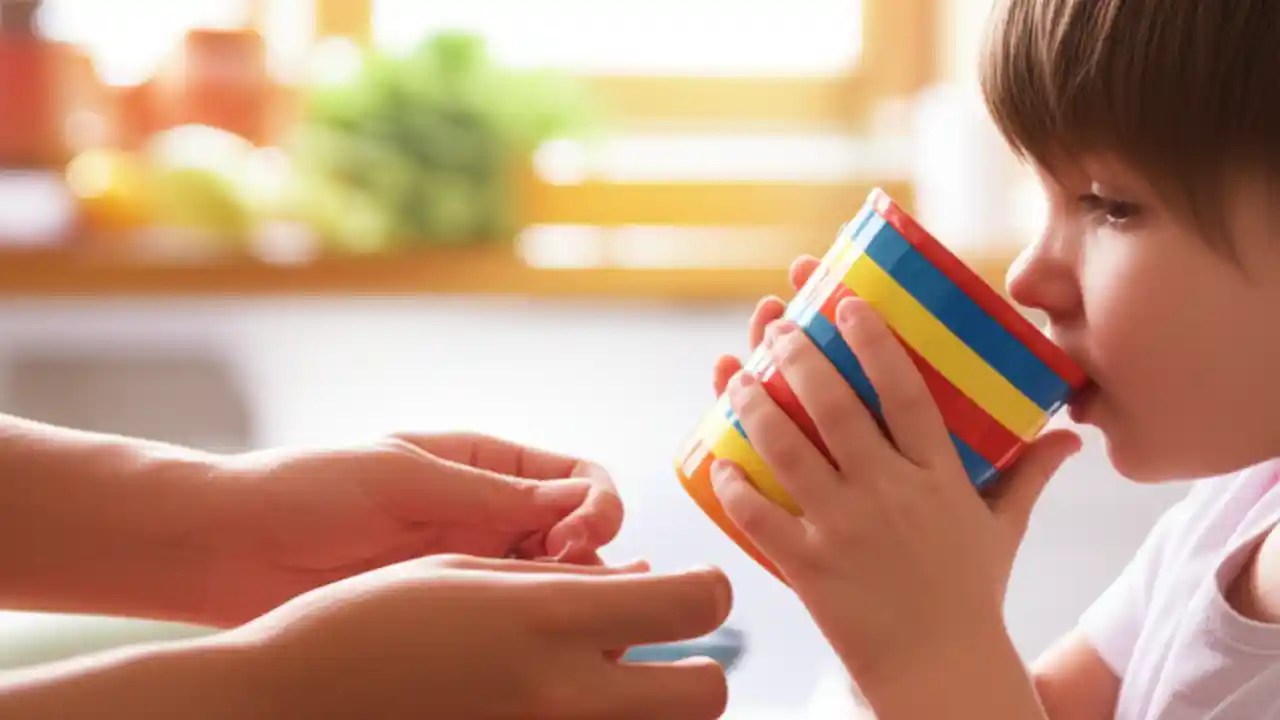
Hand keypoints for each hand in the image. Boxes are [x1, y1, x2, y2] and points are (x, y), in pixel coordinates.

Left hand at [204, 433, 622, 624]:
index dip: (595, 505)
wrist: (227, 547)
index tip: (578, 536)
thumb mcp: (402, 476)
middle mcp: (486, 515)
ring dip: (566, 596)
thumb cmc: (304, 490)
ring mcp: (468, 568)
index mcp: (482, 465)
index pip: (576, 478)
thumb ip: (489, 492)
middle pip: (578, 536)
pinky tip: (519, 643)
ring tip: (548, 617)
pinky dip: (527, 628)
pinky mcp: (444, 613)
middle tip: (562, 577)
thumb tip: (579, 498)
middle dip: (590, 555)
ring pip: (551, 585)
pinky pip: (505, 621)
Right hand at [234, 555, 731, 719]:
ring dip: (647, 707)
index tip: (690, 587)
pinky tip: (545, 707)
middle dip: (701, 672)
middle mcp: (561, 693)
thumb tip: (636, 579)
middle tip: (667, 656)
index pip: (696, 602)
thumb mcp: (462, 574)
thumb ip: (557, 580)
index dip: (707, 587)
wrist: (282, 707)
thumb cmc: (361, 622)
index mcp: (547, 618)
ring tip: (600, 682)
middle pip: (706, 697)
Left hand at [708, 259, 1080, 682]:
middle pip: (836, 408)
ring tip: (735, 376)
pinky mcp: (810, 569)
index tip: (846, 303)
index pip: (905, 393)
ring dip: (756, 407)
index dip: (873, 342)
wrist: (942, 672)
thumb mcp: (1004, 530)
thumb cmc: (971, 595)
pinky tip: (719, 461)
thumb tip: (1069, 437)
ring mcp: (845, 531)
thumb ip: (1029, 476)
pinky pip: (760, 519)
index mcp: (938, 477)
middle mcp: (890, 494)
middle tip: (777, 325)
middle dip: (800, 357)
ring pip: (789, 452)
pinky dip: (736, 488)